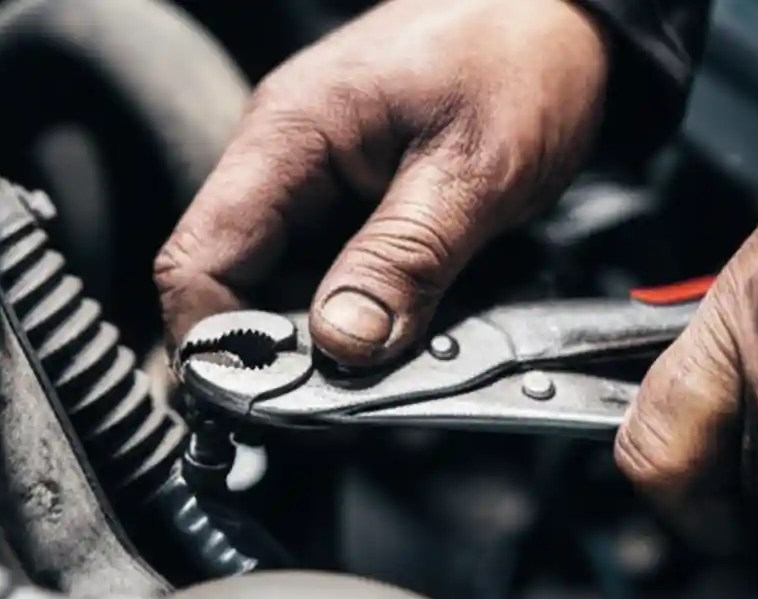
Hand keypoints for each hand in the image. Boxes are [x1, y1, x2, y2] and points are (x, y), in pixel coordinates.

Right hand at [155, 0, 609, 364]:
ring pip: (282, 283)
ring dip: (324, 333)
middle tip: (345, 399)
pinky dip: (356, 305)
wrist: (559, 11)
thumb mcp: (474, 170)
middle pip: (233, 282)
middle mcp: (283, 154)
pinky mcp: (348, 191)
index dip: (218, 343)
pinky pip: (327, 266)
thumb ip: (405, 259)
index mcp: (289, 134)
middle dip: (281, 351)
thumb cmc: (522, 55)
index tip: (270, 400)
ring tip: (385, 359)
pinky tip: (398, 320)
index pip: (199, 258)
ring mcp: (312, 173)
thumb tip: (343, 345)